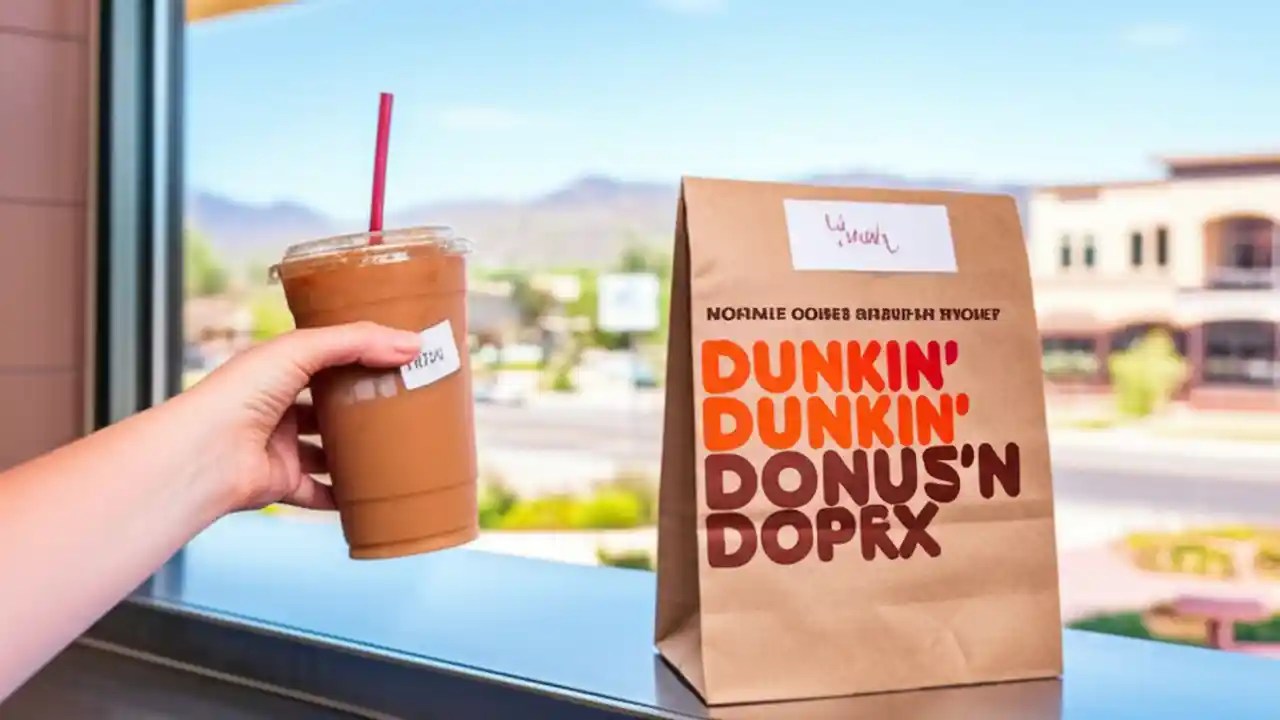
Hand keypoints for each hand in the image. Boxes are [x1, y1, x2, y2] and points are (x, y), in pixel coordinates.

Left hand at [175, 322, 421, 513]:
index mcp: (276, 370)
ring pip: (324, 450)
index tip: (398, 359)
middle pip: (326, 406)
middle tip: (403, 404)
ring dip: (354, 452)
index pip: (324, 358)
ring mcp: (278, 447)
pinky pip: (318, 493)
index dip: (358, 356)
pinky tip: (371, 493)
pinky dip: (342, 496)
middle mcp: (275, 407)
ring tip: (395, 447)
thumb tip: (412, 344)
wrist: (206, 455)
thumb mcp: (301, 349)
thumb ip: (357, 342)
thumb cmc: (239, 394)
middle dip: (360, 406)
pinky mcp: (281, 483)